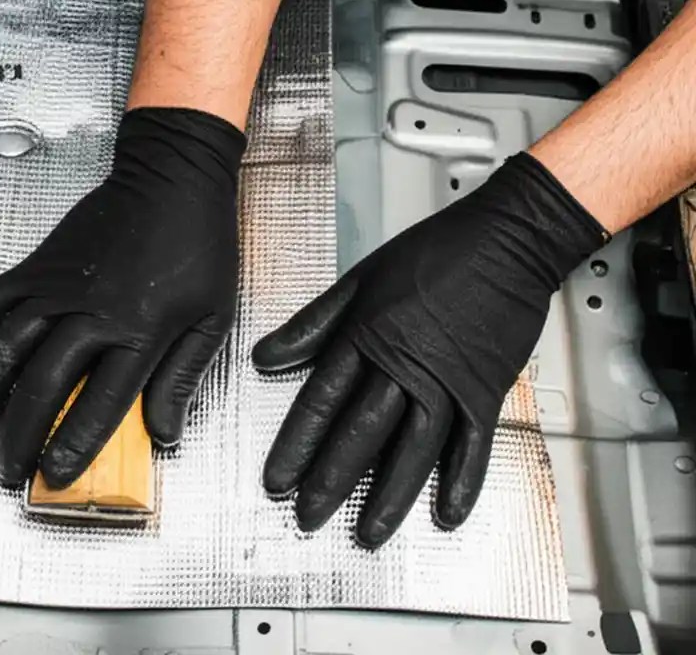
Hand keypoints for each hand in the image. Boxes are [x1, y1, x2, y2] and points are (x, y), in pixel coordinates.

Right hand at [0, 108, 244, 487]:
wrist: (172, 175)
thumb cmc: (198, 245)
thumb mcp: (211, 318)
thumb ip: (182, 378)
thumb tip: (165, 434)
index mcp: (139, 330)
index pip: (100, 403)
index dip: (74, 445)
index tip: (56, 475)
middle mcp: (90, 311)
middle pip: (42, 383)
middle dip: (19, 433)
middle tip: (7, 468)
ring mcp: (57, 286)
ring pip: (6, 347)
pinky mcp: (38, 265)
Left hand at [253, 153, 605, 546]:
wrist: (507, 239)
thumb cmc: (435, 252)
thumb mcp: (358, 280)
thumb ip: (312, 324)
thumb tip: (265, 356)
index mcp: (366, 338)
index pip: (320, 402)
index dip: (296, 445)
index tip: (277, 478)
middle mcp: (404, 367)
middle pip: (360, 435)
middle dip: (331, 481)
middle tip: (308, 517)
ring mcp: (448, 382)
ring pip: (413, 451)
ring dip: (389, 496)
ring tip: (368, 533)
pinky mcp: (486, 390)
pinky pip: (473, 446)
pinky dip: (461, 482)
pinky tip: (447, 514)